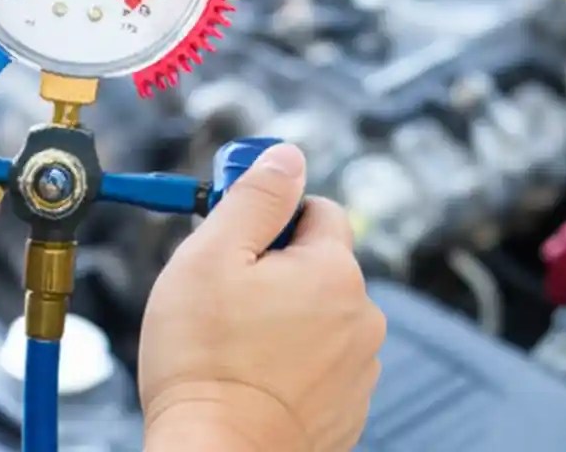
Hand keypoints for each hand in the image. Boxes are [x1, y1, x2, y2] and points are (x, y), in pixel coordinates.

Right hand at [139, 144, 385, 451]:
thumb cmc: (206, 363)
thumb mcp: (212, 256)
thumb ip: (255, 197)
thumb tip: (287, 157)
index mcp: (334, 272)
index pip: (319, 209)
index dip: (272, 213)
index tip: (237, 226)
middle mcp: (360, 318)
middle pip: (319, 264)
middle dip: (275, 269)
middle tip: (223, 290)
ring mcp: (357, 368)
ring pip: (318, 316)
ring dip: (283, 317)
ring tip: (233, 340)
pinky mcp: (345, 408)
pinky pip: (319, 363)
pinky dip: (290, 362)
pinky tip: (251, 373)